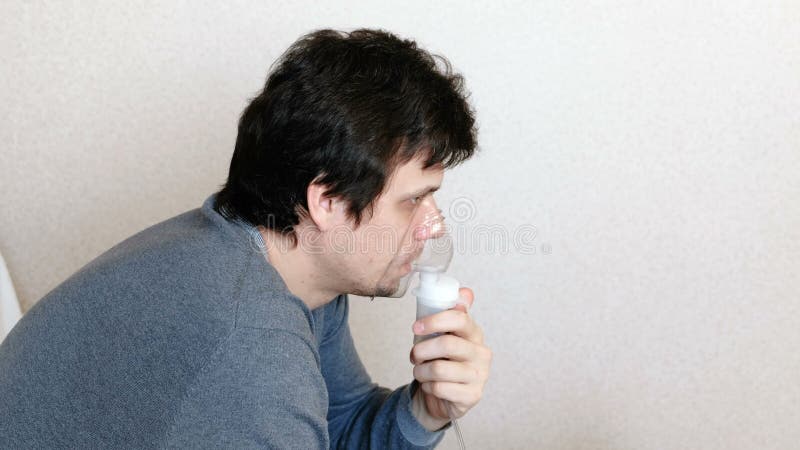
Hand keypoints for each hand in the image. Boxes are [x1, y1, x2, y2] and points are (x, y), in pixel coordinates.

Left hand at [409, 287, 491, 430]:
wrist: (444, 396)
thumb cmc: (442, 360)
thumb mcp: (444, 335)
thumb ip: (451, 313)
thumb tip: (465, 291)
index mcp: (474, 333)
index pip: (459, 319)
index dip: (435, 321)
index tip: (416, 327)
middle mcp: (481, 353)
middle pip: (447, 344)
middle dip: (422, 350)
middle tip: (414, 355)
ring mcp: (479, 375)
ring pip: (439, 369)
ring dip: (421, 371)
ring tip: (420, 372)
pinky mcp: (472, 395)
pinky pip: (440, 388)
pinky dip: (428, 387)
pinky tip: (431, 386)